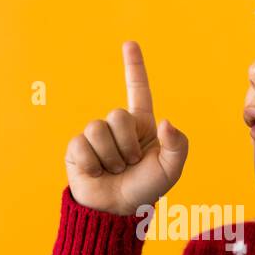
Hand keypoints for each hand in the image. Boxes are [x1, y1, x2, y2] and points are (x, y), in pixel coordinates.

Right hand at [64, 41, 189, 215]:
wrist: (116, 211)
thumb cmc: (145, 189)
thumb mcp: (171, 168)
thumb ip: (178, 144)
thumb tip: (165, 122)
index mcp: (142, 125)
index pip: (138, 90)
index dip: (134, 67)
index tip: (129, 43)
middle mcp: (118, 127)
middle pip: (118, 115)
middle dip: (127, 144)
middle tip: (129, 164)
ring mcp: (95, 136)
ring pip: (100, 129)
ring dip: (111, 156)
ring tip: (114, 170)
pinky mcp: (77, 148)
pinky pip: (83, 145)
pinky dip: (94, 164)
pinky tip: (96, 173)